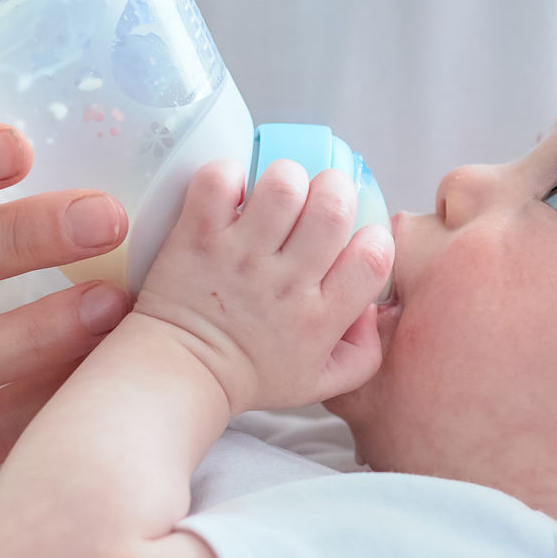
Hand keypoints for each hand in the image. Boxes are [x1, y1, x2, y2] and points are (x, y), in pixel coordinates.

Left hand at [130, 159, 390, 414]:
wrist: (182, 374)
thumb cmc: (249, 375)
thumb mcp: (321, 382)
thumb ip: (363, 351)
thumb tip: (371, 305)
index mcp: (322, 317)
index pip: (374, 257)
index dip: (374, 237)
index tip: (354, 240)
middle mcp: (287, 283)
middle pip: (333, 206)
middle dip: (334, 190)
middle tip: (315, 202)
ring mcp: (241, 256)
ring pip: (283, 185)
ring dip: (285, 177)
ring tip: (273, 195)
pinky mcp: (200, 237)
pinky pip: (220, 181)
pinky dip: (228, 175)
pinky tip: (232, 193)